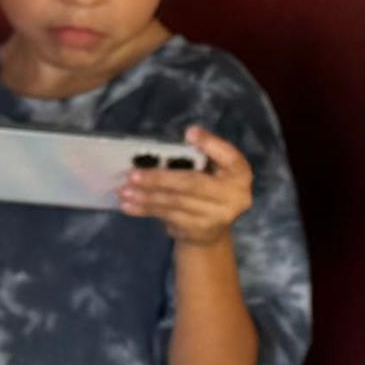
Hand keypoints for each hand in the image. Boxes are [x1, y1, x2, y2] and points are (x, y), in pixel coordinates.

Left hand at [120, 124, 256, 246]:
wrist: (213, 231)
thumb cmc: (208, 187)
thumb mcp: (212, 168)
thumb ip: (198, 154)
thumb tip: (178, 140)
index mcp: (240, 173)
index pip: (229, 156)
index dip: (210, 144)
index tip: (189, 133)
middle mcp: (235, 196)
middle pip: (192, 184)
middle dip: (160, 179)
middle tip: (132, 174)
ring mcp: (217, 217)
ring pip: (176, 204)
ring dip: (146, 196)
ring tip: (124, 190)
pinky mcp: (199, 231)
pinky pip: (168, 218)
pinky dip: (145, 210)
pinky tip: (129, 205)